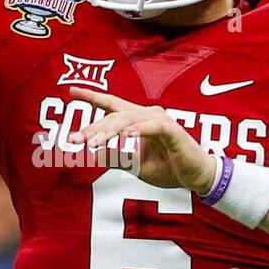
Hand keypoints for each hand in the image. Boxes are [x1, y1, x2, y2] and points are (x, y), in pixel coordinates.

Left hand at [69, 87, 218, 192]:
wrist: (197, 177)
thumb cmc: (170, 168)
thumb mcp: (136, 165)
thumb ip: (117, 158)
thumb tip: (94, 154)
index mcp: (138, 120)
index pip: (112, 105)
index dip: (92, 97)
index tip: (71, 90)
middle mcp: (147, 115)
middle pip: (115, 115)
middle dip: (93, 127)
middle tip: (75, 138)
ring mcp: (161, 120)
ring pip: (129, 120)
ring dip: (110, 131)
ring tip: (93, 142)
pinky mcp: (172, 131)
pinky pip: (152, 127)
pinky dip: (138, 130)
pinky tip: (126, 135)